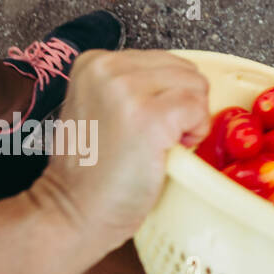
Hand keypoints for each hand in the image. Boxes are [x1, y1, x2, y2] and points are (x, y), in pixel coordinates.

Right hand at [35, 50, 209, 253]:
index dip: (167, 96)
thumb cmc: (94, 170)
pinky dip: (196, 132)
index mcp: (95, 62)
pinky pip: (199, 109)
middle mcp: (108, 68)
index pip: (167, 61)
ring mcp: (127, 90)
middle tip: (152, 138)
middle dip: (182, 105)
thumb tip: (184, 78)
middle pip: (186, 71)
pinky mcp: (150, 116)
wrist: (74, 212)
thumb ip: (135, 84)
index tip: (141, 124)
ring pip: (197, 86)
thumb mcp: (103, 107)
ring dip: (189, 119)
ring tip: (156, 144)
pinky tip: (167, 151)